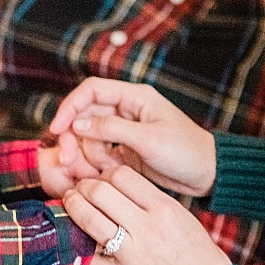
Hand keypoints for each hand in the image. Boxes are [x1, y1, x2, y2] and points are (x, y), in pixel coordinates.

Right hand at [47, 79, 216, 196]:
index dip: (70, 107)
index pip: (91, 90)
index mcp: (135, 97)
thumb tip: (77, 124)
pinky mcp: (126, 150)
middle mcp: (127, 109)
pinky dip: (99, 164)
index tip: (57, 129)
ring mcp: (125, 130)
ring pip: (90, 137)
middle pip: (85, 115)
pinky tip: (109, 174)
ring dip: (90, 155)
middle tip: (68, 160)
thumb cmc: (186, 151)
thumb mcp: (148, 139)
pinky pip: (101, 153)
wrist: (207, 173)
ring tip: (105, 170)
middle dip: (74, 137)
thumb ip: (111, 129)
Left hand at [64, 165, 230, 264]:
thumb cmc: (197, 254)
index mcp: (164, 209)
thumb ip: (151, 201)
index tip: (101, 179)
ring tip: (70, 203)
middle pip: (100, 193)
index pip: (121, 175)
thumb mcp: (181, 217)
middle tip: (79, 189)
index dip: (105, 174)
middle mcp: (148, 228)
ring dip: (73, 208)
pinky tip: (77, 240)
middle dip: (83, 187)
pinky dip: (79, 247)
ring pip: (90, 221)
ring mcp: (134, 255)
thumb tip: (116, 187)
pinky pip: (90, 259)